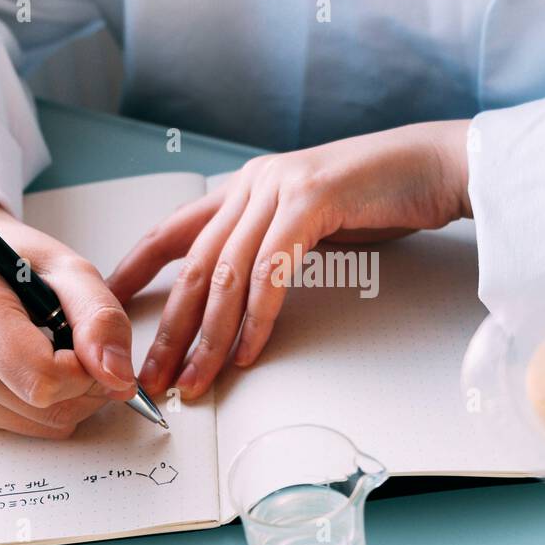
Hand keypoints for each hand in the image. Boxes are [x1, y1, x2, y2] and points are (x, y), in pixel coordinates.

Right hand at [0, 193, 137, 437]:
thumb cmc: (15, 262)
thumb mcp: (70, 269)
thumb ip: (102, 318)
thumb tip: (119, 379)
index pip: (44, 378)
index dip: (85, 368)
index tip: (85, 340)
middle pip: (45, 408)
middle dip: (81, 384)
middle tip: (74, 343)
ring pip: (41, 426)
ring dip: (66, 397)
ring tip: (49, 350)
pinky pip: (24, 429)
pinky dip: (42, 406)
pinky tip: (27, 367)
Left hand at [109, 119, 471, 399]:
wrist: (436, 165)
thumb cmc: (382, 197)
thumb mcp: (311, 221)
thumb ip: (272, 245)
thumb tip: (245, 294)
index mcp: (246, 187)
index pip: (174, 231)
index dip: (136, 269)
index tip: (108, 307)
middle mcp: (252, 184)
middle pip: (193, 266)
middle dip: (168, 328)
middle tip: (151, 375)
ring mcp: (278, 190)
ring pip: (226, 275)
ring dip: (207, 337)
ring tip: (194, 379)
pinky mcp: (309, 203)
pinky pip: (271, 272)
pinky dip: (257, 318)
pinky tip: (248, 352)